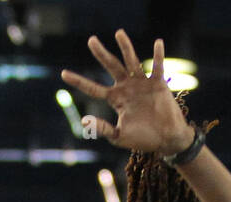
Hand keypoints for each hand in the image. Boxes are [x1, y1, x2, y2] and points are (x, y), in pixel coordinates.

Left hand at [61, 30, 192, 155]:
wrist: (167, 140)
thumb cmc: (143, 139)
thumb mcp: (119, 137)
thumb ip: (102, 128)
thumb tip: (84, 121)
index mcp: (116, 99)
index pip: (94, 89)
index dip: (79, 82)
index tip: (63, 74)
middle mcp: (126, 87)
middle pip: (111, 67)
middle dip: (101, 54)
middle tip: (91, 40)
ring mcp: (142, 83)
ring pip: (131, 62)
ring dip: (125, 47)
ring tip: (118, 33)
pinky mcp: (158, 83)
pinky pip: (158, 66)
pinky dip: (158, 55)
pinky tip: (158, 43)